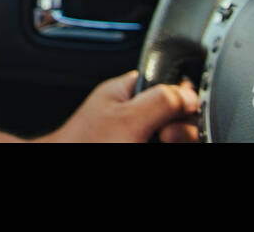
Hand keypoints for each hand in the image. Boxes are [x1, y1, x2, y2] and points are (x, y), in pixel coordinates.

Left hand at [39, 70, 199, 142]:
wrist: (63, 170)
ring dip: (174, 141)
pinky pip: (157, 144)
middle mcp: (132, 113)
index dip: (182, 99)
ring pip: (172, 137)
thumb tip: (190, 93)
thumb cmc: (85, 146)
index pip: (168, 83)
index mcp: (127, 92)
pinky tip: (159, 146)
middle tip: (164, 139)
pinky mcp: (132, 145)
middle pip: (176, 116)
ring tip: (159, 144)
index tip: (182, 115)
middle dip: (179, 129)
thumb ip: (160, 101)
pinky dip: (162, 145)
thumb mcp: (129, 119)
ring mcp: (134, 135)